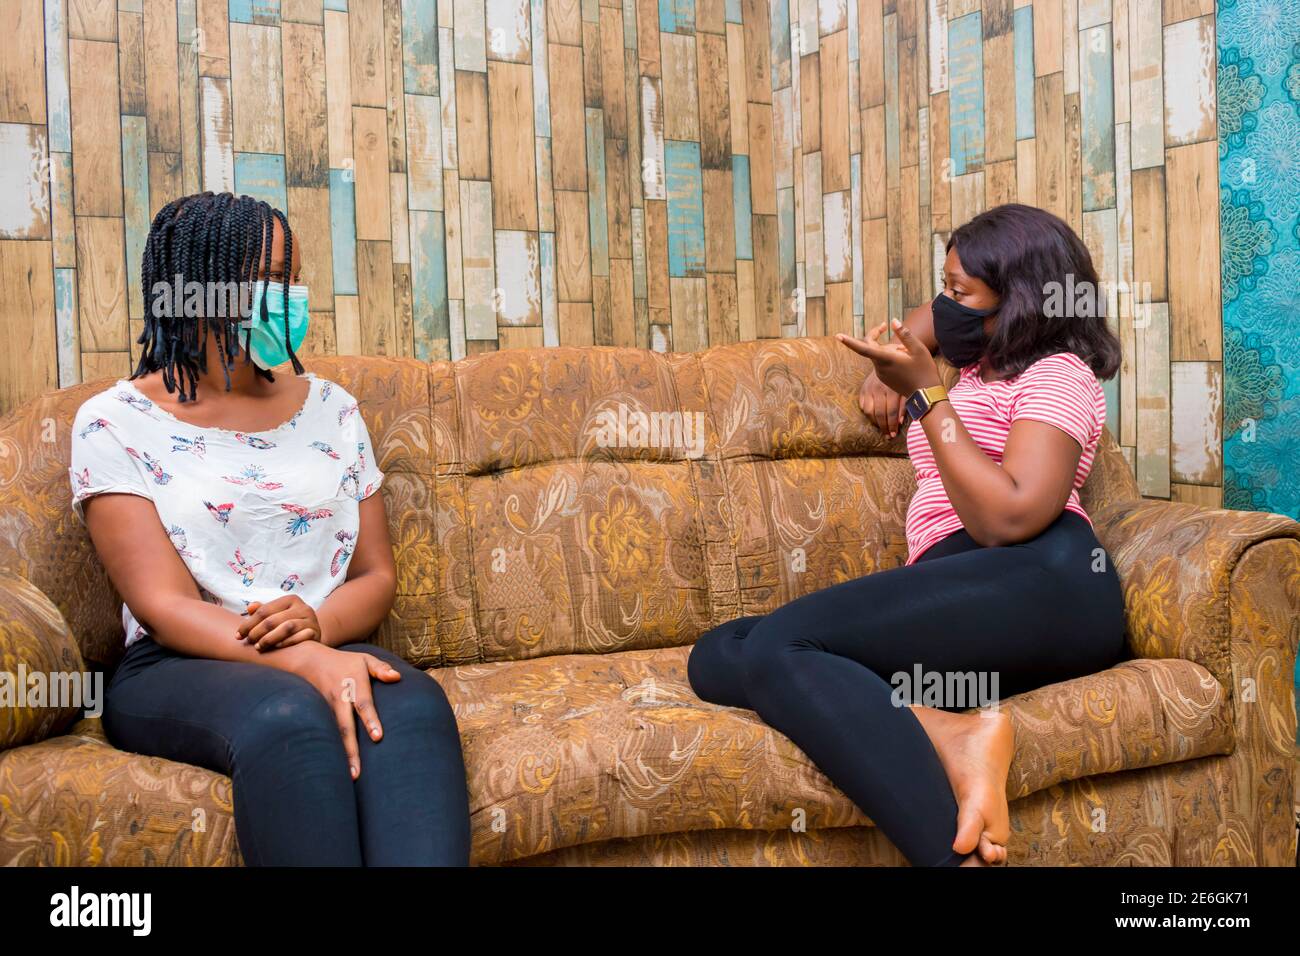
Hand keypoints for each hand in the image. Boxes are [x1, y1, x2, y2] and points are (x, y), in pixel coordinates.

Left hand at [237, 595, 323, 650]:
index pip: (264, 610)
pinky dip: (286, 643)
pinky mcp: (316, 632)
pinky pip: (299, 638)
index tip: (238, 635)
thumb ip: (263, 611)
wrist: (313, 635)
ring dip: (269, 638)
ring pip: (286, 627)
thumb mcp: (277, 615)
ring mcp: (311, 619)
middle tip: (249, 642)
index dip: (248, 623)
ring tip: (259, 647)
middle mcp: (303, 607)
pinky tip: (276, 648)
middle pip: (273, 620)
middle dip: (257, 632)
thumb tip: (250, 607)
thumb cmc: (289, 624)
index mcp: (290, 599)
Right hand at [294, 643, 401, 778]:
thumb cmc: (345, 662)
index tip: (378, 737)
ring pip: (334, 735)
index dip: (370, 721)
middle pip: (345, 727)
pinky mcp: (318, 715)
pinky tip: (337, 769)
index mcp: (353, 684)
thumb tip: (397, 677)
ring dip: (341, 756)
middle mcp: (338, 699)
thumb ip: (381, 668)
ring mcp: (326, 709)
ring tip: (351, 777)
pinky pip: (326, 735)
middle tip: (357, 773)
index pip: (363, 704)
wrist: (308, 661)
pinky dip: (332, 751)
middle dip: (351, 751)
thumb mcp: (364, 659)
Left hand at [837, 320, 941, 399]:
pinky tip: (906, 361)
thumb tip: (893, 321)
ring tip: (907, 353)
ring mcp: (881, 374)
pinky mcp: (884, 378)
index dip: (849, 342)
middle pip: (870, 346)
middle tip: (884, 326)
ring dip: (889, 349)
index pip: (863, 348)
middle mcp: (880, 367)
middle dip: (875, 335)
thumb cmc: (924, 370)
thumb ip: (904, 334)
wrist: (926, 394)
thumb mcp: (918, 349)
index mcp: (886, 359)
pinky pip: (883, 362)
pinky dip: (890, 357)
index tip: (837, 336)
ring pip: (878, 354)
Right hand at [857, 368, 907, 438]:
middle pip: (880, 414)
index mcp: (893, 388)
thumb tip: (901, 421)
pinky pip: (863, 406)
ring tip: (881, 429)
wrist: (888, 355)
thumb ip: (904, 404)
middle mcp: (880, 389)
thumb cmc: (902, 374)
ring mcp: (870, 388)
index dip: (892, 425)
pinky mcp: (864, 388)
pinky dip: (869, 415)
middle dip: (884, 427)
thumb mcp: (906, 387)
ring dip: (875, 423)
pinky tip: (874, 419)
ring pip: (870, 412)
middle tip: (888, 436)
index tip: (894, 435)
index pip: (891, 412)